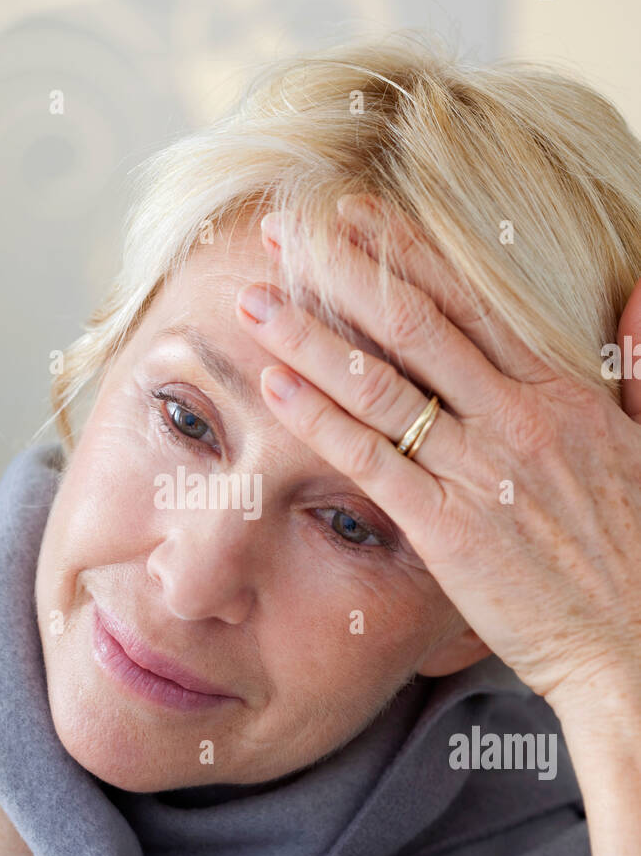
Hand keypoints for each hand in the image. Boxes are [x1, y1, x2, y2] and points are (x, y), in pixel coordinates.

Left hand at [236, 198, 640, 713]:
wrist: (633, 643)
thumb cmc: (637, 549)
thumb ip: (640, 367)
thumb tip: (636, 300)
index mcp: (561, 392)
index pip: (469, 300)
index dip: (404, 250)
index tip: (352, 213)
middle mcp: (516, 420)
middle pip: (413, 324)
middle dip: (341, 271)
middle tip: (281, 233)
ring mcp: (480, 473)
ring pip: (381, 386)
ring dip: (310, 336)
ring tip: (254, 299)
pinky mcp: (448, 529)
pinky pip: (371, 463)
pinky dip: (320, 420)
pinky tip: (273, 387)